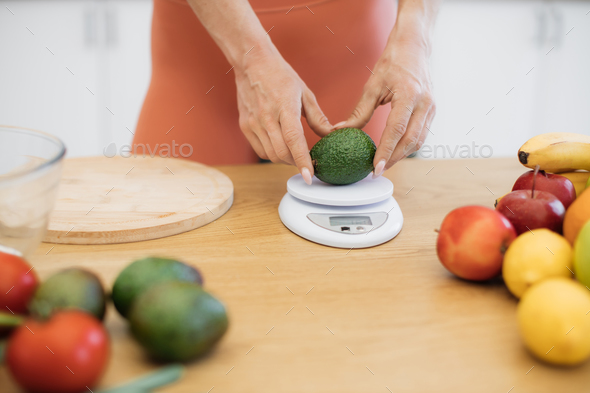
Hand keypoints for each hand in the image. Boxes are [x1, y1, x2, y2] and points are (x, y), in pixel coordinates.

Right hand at [235, 50, 332, 183]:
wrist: (252, 63)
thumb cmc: (281, 76)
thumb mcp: (305, 93)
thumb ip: (318, 117)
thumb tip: (330, 135)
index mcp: (285, 107)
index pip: (294, 140)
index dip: (302, 161)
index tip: (309, 177)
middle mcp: (266, 117)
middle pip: (281, 153)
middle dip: (296, 163)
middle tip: (308, 164)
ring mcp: (253, 123)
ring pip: (270, 155)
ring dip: (284, 160)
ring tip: (295, 156)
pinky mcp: (245, 126)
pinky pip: (260, 150)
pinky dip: (272, 155)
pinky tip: (281, 148)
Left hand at [334, 38, 435, 176]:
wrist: (414, 47)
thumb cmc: (392, 62)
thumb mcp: (373, 86)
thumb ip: (360, 112)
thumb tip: (341, 130)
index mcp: (409, 95)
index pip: (396, 131)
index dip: (386, 152)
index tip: (375, 167)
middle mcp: (424, 103)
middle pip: (410, 141)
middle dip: (394, 159)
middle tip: (377, 171)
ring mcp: (432, 107)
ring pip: (418, 141)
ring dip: (402, 156)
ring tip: (384, 165)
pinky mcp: (432, 110)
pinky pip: (421, 134)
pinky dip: (408, 146)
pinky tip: (395, 152)